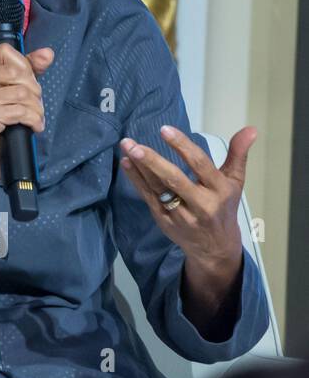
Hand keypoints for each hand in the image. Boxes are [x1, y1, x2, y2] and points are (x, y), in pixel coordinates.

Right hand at [0, 44, 53, 211]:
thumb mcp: (8, 90)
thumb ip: (27, 69)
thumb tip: (48, 53)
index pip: (5, 52)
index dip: (24, 67)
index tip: (26, 85)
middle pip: (17, 73)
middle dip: (34, 91)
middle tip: (34, 106)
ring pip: (22, 93)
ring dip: (36, 108)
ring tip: (34, 118)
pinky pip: (21, 111)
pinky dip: (33, 120)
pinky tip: (33, 127)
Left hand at [118, 125, 251, 271]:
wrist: (215, 248)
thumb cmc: (224, 207)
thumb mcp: (234, 182)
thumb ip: (238, 154)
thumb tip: (251, 129)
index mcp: (220, 190)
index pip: (200, 165)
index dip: (182, 146)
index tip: (164, 130)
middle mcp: (201, 204)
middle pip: (175, 179)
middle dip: (153, 161)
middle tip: (134, 144)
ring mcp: (181, 214)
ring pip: (158, 188)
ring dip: (139, 167)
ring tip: (127, 146)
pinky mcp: (164, 220)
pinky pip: (148, 197)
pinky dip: (136, 179)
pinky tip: (127, 163)